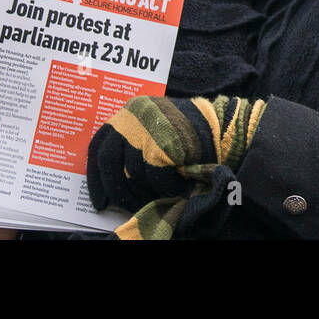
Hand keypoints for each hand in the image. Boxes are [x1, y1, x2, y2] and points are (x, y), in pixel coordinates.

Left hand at [87, 95, 265, 217]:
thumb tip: (112, 180)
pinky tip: (175, 183)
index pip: (99, 145)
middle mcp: (133, 115)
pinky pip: (153, 176)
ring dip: (144, 190)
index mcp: (129, 112)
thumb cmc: (189, 134)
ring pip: (131, 172)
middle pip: (108, 159)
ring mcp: (145, 128)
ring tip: (159, 193)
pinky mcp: (160, 143)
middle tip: (123, 206)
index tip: (99, 200)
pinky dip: (163, 186)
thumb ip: (133, 145)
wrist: (222, 125)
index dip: (96, 176)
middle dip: (115, 187)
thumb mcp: (154, 129)